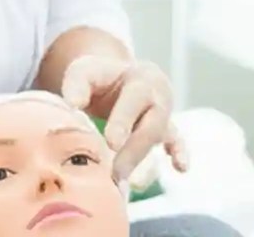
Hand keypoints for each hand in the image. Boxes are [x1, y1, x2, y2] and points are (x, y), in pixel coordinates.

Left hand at [60, 55, 188, 181]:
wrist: (117, 76)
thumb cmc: (100, 75)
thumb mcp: (84, 70)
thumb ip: (77, 84)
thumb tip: (73, 105)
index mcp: (141, 78)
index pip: (134, 100)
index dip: (124, 122)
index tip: (111, 143)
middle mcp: (158, 95)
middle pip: (151, 125)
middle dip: (133, 151)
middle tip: (115, 173)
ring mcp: (165, 113)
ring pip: (159, 138)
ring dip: (143, 160)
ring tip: (129, 182)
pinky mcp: (167, 128)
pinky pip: (176, 141)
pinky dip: (179, 153)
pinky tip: (180, 168)